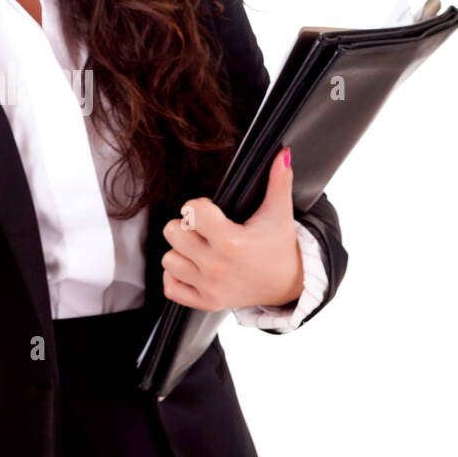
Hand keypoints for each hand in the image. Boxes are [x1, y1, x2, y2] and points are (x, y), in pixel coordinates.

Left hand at [161, 146, 303, 311]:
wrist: (289, 285)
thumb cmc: (280, 246)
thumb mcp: (280, 213)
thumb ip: (279, 181)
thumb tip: (282, 153)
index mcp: (232, 242)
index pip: (191, 211)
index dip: (198, 205)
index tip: (210, 210)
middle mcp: (217, 266)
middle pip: (172, 233)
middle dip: (185, 226)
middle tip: (203, 229)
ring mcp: (210, 287)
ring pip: (168, 260)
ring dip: (180, 252)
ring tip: (199, 248)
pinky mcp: (206, 303)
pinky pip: (171, 287)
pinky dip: (176, 276)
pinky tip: (192, 266)